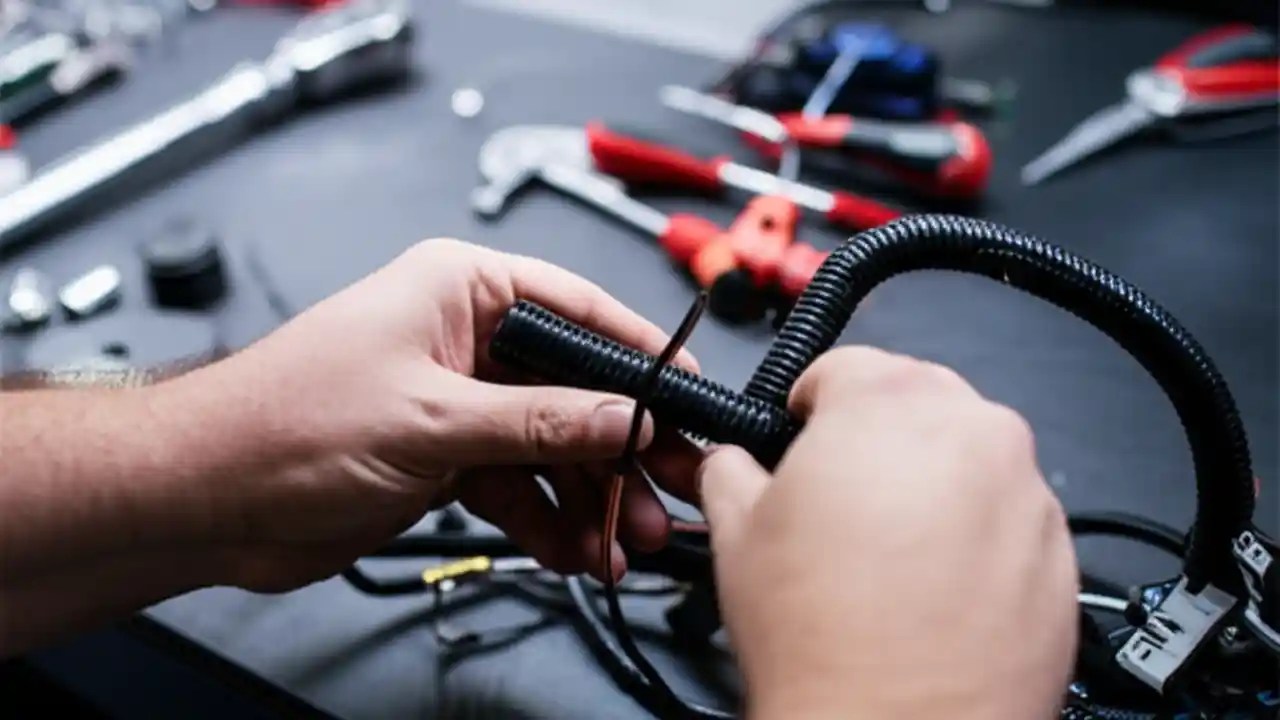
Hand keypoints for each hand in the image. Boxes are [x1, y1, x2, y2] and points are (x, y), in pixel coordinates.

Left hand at [156, 238, 702, 591]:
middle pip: (574, 389)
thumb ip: (541, 424)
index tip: (689, 396)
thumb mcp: (433, 419)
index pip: (578, 311)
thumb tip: (626, 418)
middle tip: (670, 490)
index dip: (640, 356)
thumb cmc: (284, 421)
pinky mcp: (442, 457)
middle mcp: (464, 339)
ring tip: (622, 540)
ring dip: (587, 497)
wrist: (205, 497)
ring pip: (550, 447)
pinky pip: (516, 485)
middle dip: (621, 447)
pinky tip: (574, 550)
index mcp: (460, 290)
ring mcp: (456, 402)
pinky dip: (545, 519)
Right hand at [699, 347, 1078, 719]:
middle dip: (874, 440)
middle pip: (916, 402)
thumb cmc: (823, 638)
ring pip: (968, 461)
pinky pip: (1008, 519)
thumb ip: (731, 468)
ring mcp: (1026, 493)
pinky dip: (975, 536)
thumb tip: (734, 464)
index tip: (802, 432)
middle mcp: (974, 432)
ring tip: (886, 557)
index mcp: (891, 404)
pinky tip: (931, 587)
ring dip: (929, 487)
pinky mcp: (1059, 553)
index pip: (845, 365)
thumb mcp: (736, 532)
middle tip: (839, 502)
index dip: (809, 402)